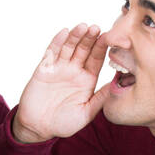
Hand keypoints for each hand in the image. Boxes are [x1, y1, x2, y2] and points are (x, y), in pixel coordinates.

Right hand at [12, 24, 108, 143]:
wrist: (37, 127)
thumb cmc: (63, 124)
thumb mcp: (85, 113)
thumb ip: (100, 99)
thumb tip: (117, 86)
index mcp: (87, 80)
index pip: (96, 60)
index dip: (102, 49)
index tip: (110, 38)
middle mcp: (74, 71)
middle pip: (84, 50)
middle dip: (90, 38)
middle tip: (97, 28)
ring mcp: (59, 68)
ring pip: (69, 47)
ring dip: (76, 36)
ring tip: (83, 26)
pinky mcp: (45, 68)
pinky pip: (51, 52)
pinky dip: (57, 42)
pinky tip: (65, 32)